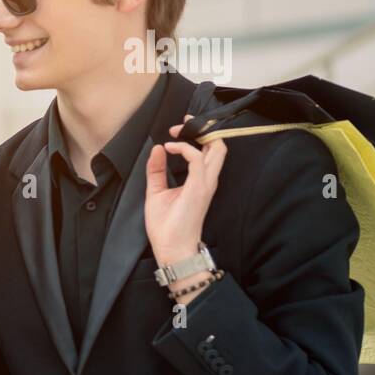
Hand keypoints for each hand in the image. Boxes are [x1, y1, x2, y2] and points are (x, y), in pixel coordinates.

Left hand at [145, 114, 227, 285]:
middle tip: (179, 126)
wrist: (171, 248)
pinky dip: (183, 148)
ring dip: (195, 134)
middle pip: (217, 144)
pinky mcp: (198, 188)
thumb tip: (157, 149)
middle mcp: (208, 179)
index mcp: (201, 179)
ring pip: (216, 148)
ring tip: (175, 134)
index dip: (196, 133)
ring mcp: (205, 183)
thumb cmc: (166, 226)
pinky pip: (197, 159)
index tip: (177, 130)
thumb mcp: (156, 191)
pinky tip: (169, 148)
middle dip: (200, 128)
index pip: (208, 148)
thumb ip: (157, 170)